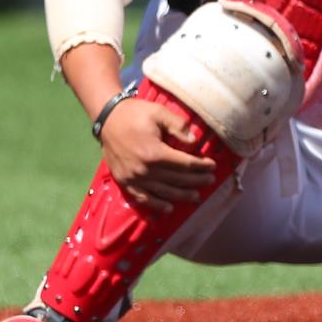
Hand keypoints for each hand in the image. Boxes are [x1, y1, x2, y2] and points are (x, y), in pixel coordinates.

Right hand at [97, 95, 218, 213]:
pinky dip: (156, 204)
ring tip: (196, 196)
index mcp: (155, 153)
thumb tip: (195, 141)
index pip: (185, 164)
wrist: (108, 119)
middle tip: (210, 180)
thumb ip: (179, 126)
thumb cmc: (136, 114)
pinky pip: (142, 198)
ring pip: (163, 192)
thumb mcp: (160, 113)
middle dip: (196, 181)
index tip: (213, 166)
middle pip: (176, 179)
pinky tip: (168, 208)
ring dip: (181, 196)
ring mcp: (133, 178)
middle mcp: (144, 170)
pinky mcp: (124, 181)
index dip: (201, 166)